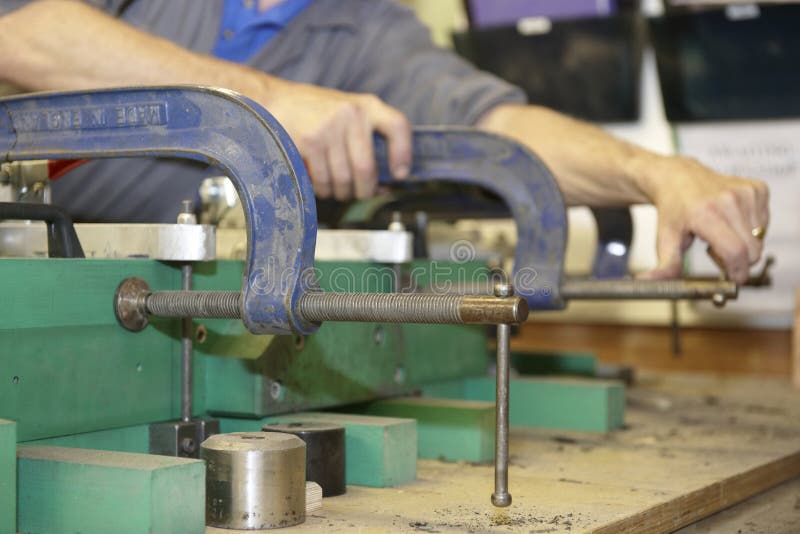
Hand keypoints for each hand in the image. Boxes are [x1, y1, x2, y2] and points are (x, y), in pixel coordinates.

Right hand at [266, 81, 411, 199]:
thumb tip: (385, 186)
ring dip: (341, 193)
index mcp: (368, 106)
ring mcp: (329, 128)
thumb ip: (368, 142)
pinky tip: (322, 185)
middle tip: (360, 193)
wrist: (276, 99)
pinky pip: (323, 180)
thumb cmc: (317, 114)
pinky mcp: (309, 141)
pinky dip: (324, 190)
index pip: (398, 126)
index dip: (404, 154)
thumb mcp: (349, 116)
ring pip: (343, 180)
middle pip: (366, 169)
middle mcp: (351, 114)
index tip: (400, 175)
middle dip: (364, 191)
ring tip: (338, 189)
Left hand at [643, 156, 768, 283]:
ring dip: (743, 243)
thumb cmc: (673, 210)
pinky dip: (750, 228)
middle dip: (738, 260)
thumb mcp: (664, 240)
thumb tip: (649, 281)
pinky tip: (730, 220)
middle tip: (715, 250)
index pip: (735, 252)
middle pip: (752, 250)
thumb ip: (665, 265)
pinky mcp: (758, 189)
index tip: (733, 279)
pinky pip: (764, 223)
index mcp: (706, 214)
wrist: (678, 178)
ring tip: (720, 233)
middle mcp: (729, 200)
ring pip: (759, 238)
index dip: (737, 271)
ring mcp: (746, 192)